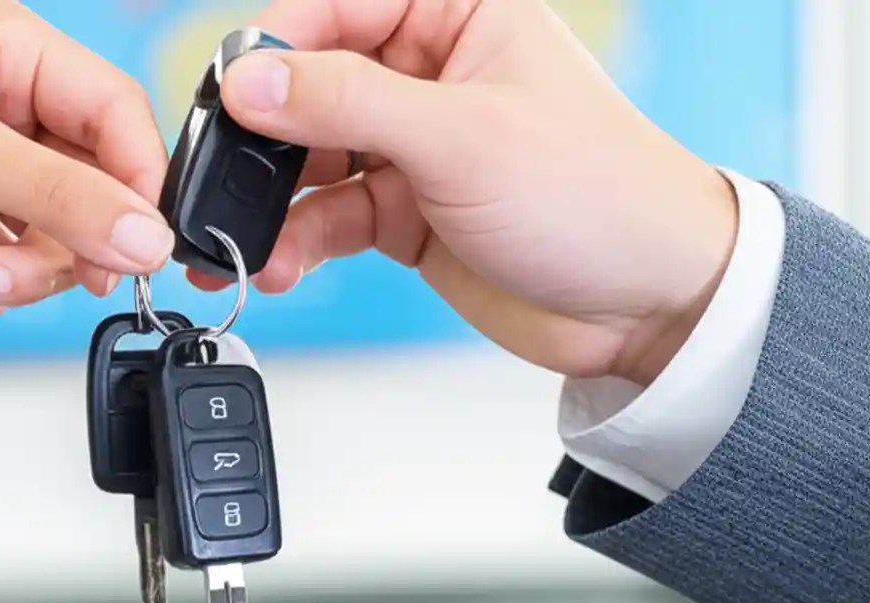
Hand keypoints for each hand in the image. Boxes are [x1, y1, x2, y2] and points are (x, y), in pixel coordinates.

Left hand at [0, 0, 169, 313]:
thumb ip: (62, 197)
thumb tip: (145, 235)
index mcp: (18, 58)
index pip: (121, 119)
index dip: (137, 184)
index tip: (138, 243)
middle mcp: (14, 115)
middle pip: (97, 196)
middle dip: (58, 246)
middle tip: (31, 271)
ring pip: (59, 248)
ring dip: (7, 276)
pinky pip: (15, 277)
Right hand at [197, 0, 737, 384]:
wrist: (648, 305)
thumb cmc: (598, 196)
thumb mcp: (462, 137)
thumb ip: (347, 102)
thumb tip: (251, 79)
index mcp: (458, 12)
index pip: (339, 4)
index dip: (277, 45)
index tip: (231, 94)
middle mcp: (430, 71)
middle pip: (311, 82)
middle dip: (265, 136)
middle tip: (221, 176)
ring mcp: (413, 144)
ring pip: (312, 157)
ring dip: (274, 202)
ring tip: (245, 240)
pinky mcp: (404, 209)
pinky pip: (329, 214)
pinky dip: (300, 240)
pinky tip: (281, 263)